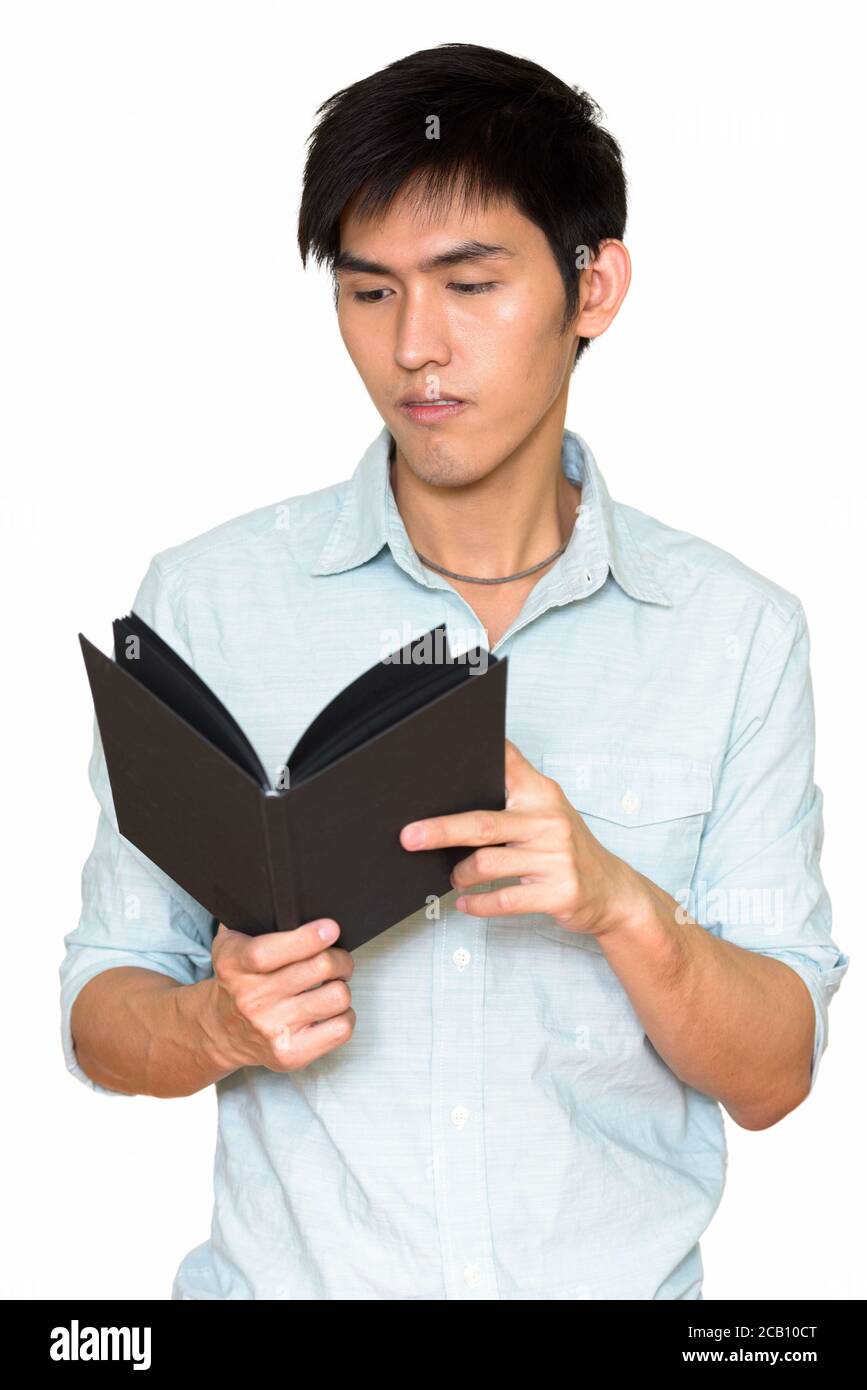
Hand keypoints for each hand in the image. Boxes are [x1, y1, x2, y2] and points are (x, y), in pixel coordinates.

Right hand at [207, 918, 354, 1071]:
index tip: (330, 928)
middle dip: (339, 957)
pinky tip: (329, 1009)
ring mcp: (271, 1030)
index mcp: (234, 965)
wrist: (221, 1029)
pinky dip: (344, 1015)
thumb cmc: (238, 977)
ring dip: (341, 985)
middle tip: (336, 957)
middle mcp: (251, 999)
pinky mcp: (291, 1054)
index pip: (270, 953)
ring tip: (332, 982)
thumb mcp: (230, 942)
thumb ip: (253, 917)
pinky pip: (341, 1028)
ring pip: (336, 996)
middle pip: (319, 968)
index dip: (306, 938)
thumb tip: (290, 894)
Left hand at [400, 739, 645, 938]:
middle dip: (441, 830)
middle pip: (482, 823)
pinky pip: (504, 899)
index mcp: (542, 794)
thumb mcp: (548, 810)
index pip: (506, 763)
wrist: (612, 891)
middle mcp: (549, 821)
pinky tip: (466, 903)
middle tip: (410, 837)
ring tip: (454, 877)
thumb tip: (455, 782)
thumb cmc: (567, 848)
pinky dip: (477, 904)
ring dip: (461, 874)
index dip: (478, 754)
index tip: (442, 754)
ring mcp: (555, 858)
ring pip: (487, 864)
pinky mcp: (558, 892)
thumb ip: (514, 792)